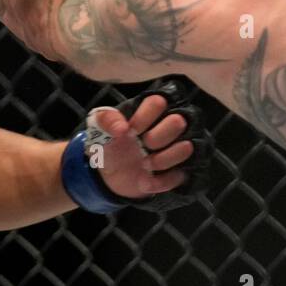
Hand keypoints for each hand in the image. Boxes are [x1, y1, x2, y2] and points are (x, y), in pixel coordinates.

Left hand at [62, 80, 213, 213]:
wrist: (111, 173)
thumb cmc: (110, 142)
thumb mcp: (99, 128)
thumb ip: (107, 119)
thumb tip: (123, 128)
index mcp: (149, 112)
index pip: (158, 102)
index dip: (144, 118)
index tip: (131, 130)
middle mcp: (167, 127)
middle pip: (178, 122)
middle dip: (158, 137)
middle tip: (143, 146)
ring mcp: (175, 149)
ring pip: (186, 148)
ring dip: (162, 159)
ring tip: (145, 165)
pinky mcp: (178, 171)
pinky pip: (180, 176)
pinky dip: (161, 182)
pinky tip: (144, 183)